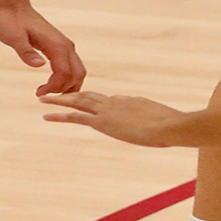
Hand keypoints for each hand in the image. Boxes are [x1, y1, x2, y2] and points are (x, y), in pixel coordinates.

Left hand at [0, 3, 84, 95]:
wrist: (13, 7)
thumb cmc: (10, 21)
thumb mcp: (13, 37)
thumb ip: (26, 51)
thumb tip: (39, 65)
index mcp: (56, 45)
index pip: (64, 73)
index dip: (54, 87)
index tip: (38, 94)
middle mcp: (65, 45)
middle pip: (77, 74)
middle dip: (65, 90)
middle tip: (46, 97)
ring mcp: (64, 46)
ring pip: (76, 71)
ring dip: (68, 86)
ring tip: (49, 94)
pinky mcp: (60, 47)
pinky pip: (70, 66)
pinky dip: (65, 79)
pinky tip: (51, 85)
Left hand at [39, 90, 185, 146]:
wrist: (171, 126)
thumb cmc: (176, 128)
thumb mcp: (170, 124)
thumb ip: (165, 124)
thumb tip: (176, 128)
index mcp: (133, 101)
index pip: (112, 101)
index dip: (100, 103)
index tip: (90, 103)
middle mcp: (117, 101)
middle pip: (91, 95)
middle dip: (73, 93)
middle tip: (57, 91)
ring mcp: (108, 110)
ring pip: (78, 101)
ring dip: (60, 99)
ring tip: (43, 99)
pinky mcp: (102, 122)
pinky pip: (75, 116)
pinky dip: (59, 114)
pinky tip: (46, 115)